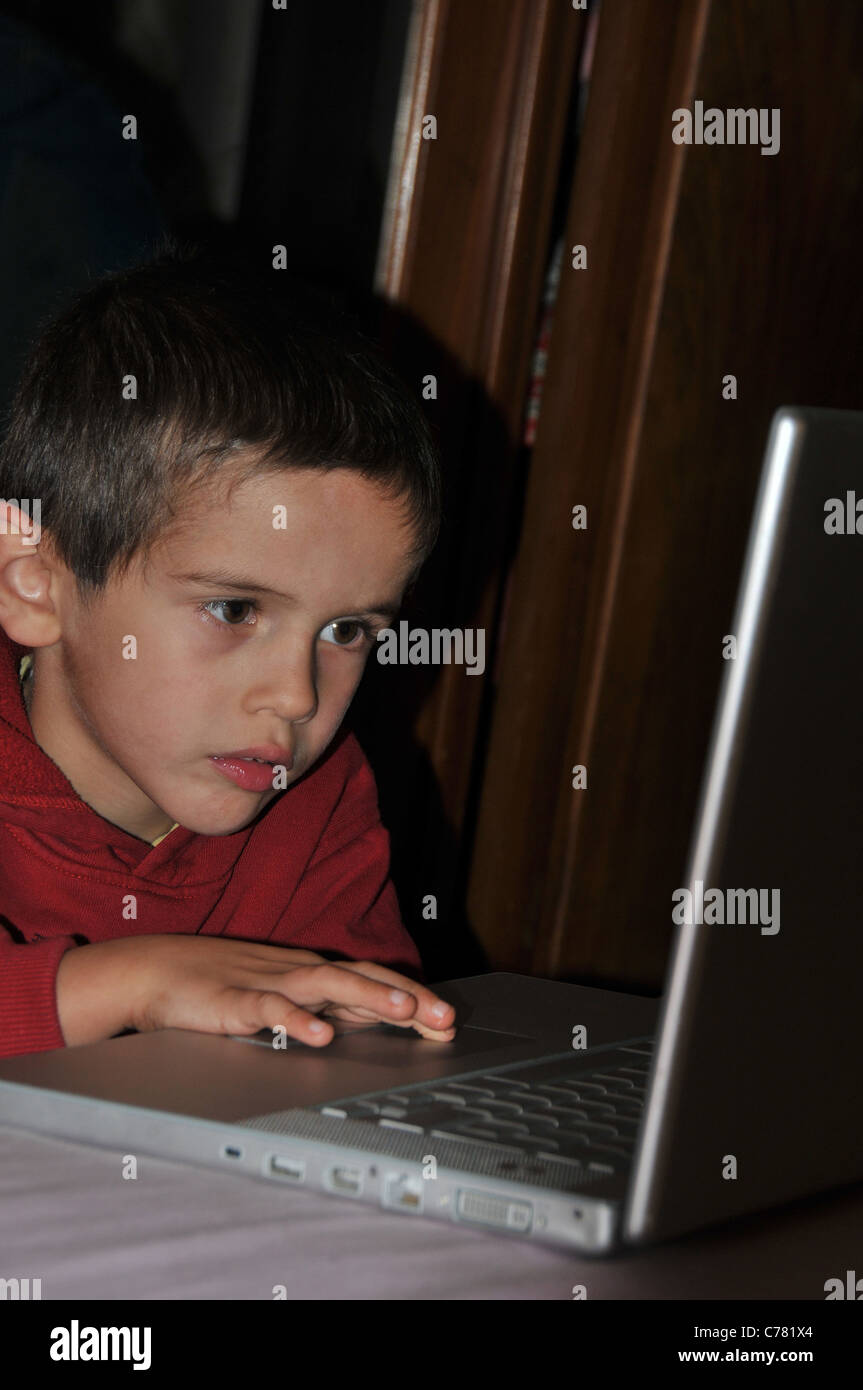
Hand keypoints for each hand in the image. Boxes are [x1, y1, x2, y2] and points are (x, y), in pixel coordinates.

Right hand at [125, 936, 455, 1045]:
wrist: (154, 971)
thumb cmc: (218, 985)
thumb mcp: (283, 996)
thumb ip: (325, 1008)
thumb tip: (376, 1022)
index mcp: (311, 973)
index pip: (374, 981)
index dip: (414, 998)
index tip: (449, 1021)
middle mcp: (298, 972)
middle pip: (363, 980)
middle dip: (409, 999)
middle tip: (446, 1019)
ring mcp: (268, 982)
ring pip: (327, 985)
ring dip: (370, 997)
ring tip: (404, 1012)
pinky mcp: (234, 1000)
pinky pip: (271, 1009)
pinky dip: (297, 1021)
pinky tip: (320, 1037)